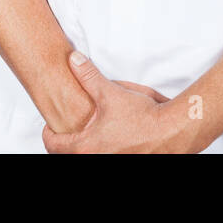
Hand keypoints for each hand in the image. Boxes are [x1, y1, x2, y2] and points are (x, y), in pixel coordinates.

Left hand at [41, 52, 187, 152]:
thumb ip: (88, 76)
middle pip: (67, 155)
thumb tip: (74, 60)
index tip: (52, 125)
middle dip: (66, 142)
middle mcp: (95, 160)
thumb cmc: (143, 117)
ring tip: (90, 133)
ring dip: (85, 147)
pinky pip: (104, 157)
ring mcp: (110, 163)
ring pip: (87, 157)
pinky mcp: (124, 162)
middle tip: (69, 130)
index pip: (52, 145)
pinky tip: (110, 139)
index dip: (49, 132)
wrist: (172, 132)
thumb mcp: (111, 93)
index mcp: (85, 147)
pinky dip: (102, 150)